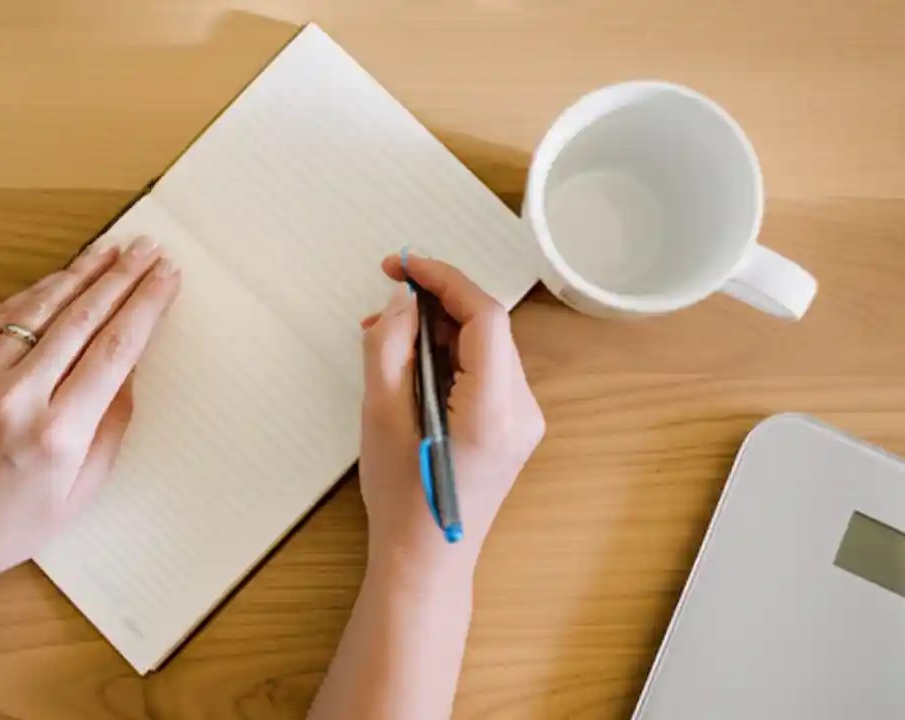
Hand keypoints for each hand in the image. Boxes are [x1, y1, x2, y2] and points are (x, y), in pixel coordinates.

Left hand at [0, 236, 179, 589]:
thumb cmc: (12, 523)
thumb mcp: (83, 489)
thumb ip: (112, 424)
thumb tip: (131, 367)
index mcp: (59, 433)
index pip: (116, 349)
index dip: (146, 305)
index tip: (167, 278)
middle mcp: (18, 398)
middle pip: (84, 318)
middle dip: (123, 278)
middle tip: (149, 249)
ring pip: (40, 308)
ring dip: (81, 274)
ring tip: (112, 250)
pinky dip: (34, 293)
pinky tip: (61, 278)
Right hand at [358, 254, 543, 580]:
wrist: (427, 562)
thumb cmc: (400, 499)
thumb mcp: (379, 416)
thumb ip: (390, 347)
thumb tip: (404, 300)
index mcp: (493, 410)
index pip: (485, 318)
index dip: (445, 279)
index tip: (403, 265)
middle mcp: (523, 411)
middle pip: (487, 329)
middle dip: (436, 302)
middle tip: (385, 295)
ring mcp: (524, 420)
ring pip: (485, 347)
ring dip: (438, 329)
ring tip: (385, 335)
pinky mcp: (513, 426)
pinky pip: (484, 371)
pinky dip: (449, 356)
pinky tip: (411, 362)